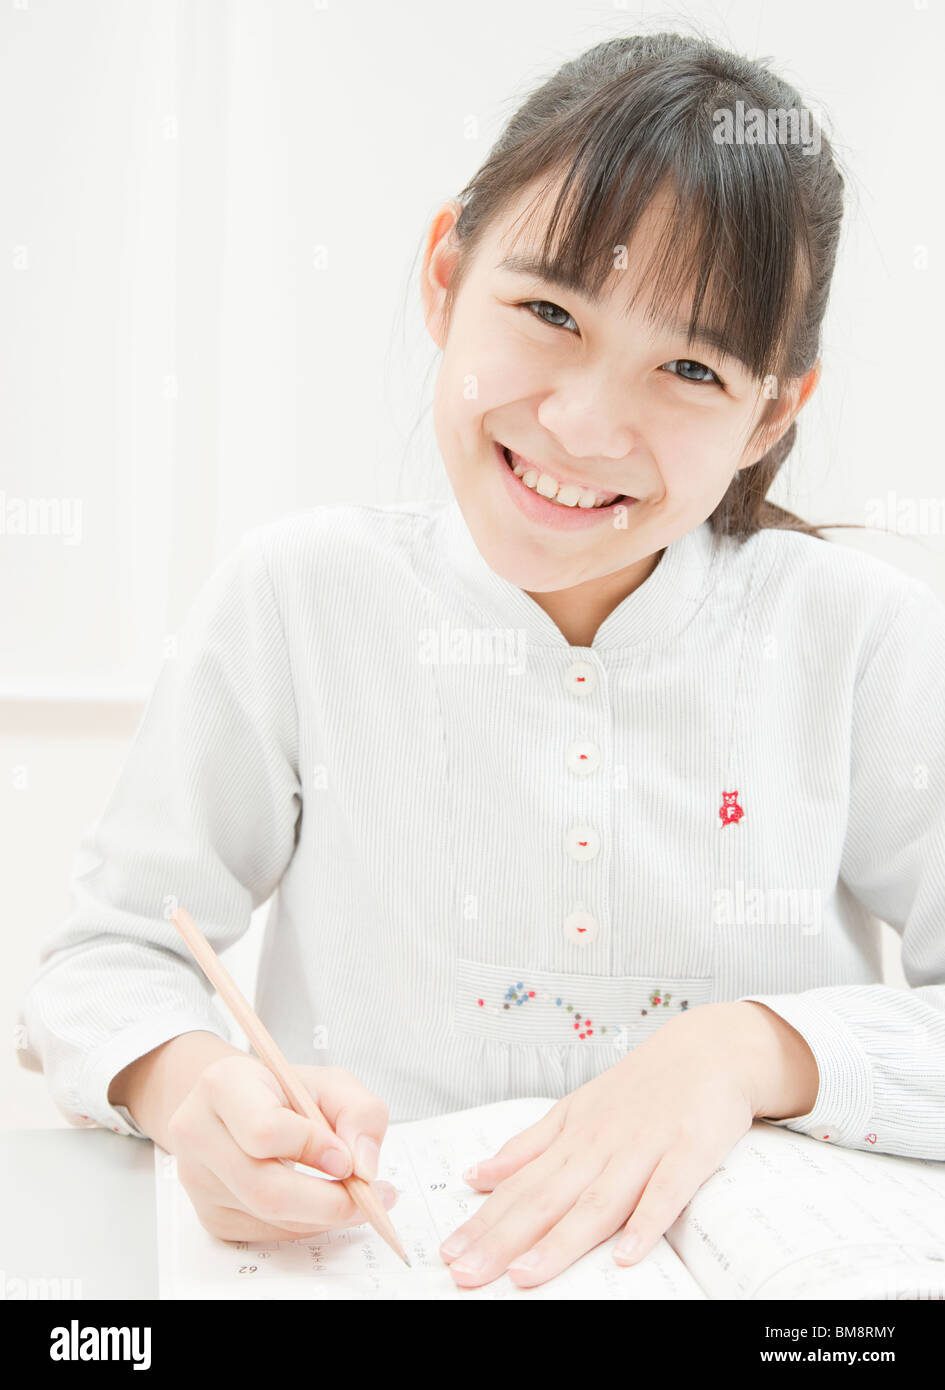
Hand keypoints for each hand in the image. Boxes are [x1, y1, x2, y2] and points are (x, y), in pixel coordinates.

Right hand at [166, 1057, 397, 1241]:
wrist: (237, 1106)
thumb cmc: (284, 1091)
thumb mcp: (329, 1082)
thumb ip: (360, 1112)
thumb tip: (363, 1166)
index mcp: (224, 1085)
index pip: (264, 1130)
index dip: (312, 1149)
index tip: (346, 1158)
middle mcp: (198, 1132)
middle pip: (265, 1188)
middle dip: (329, 1201)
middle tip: (371, 1197)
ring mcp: (198, 1180)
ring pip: (269, 1217)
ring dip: (324, 1217)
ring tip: (356, 1197)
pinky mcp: (210, 1215)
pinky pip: (266, 1234)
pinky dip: (305, 1224)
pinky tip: (321, 1203)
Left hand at [438, 1001, 815, 1288]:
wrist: (708, 1048)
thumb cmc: (641, 1087)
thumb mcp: (575, 1108)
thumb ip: (528, 1146)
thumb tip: (476, 1176)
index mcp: (571, 1138)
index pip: (519, 1187)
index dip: (483, 1223)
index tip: (449, 1254)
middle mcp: (599, 1145)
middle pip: (546, 1198)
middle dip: (503, 1240)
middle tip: (465, 1273)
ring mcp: (643, 1149)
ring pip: (597, 1202)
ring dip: (559, 1241)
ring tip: (525, 1276)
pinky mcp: (688, 1152)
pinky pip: (666, 1193)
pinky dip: (646, 1223)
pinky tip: (625, 1256)